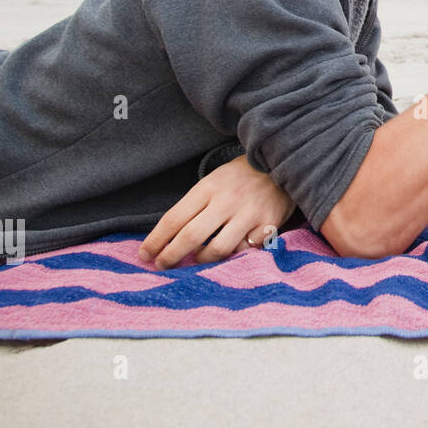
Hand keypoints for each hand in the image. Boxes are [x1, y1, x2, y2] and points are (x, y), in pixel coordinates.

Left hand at [138, 154, 296, 269]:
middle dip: (170, 256)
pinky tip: (230, 251)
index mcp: (208, 187)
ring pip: (218, 249)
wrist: (283, 162)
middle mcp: (227, 200)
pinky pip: (245, 250)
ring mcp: (249, 213)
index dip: (155, 241)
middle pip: (191, 237)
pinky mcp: (269, 224)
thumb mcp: (213, 181)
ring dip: (202, 260)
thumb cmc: (240, 177)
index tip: (144, 255)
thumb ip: (194, 206)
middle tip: (162, 266)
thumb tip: (168, 238)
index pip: (173, 219)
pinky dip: (234, 254)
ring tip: (197, 259)